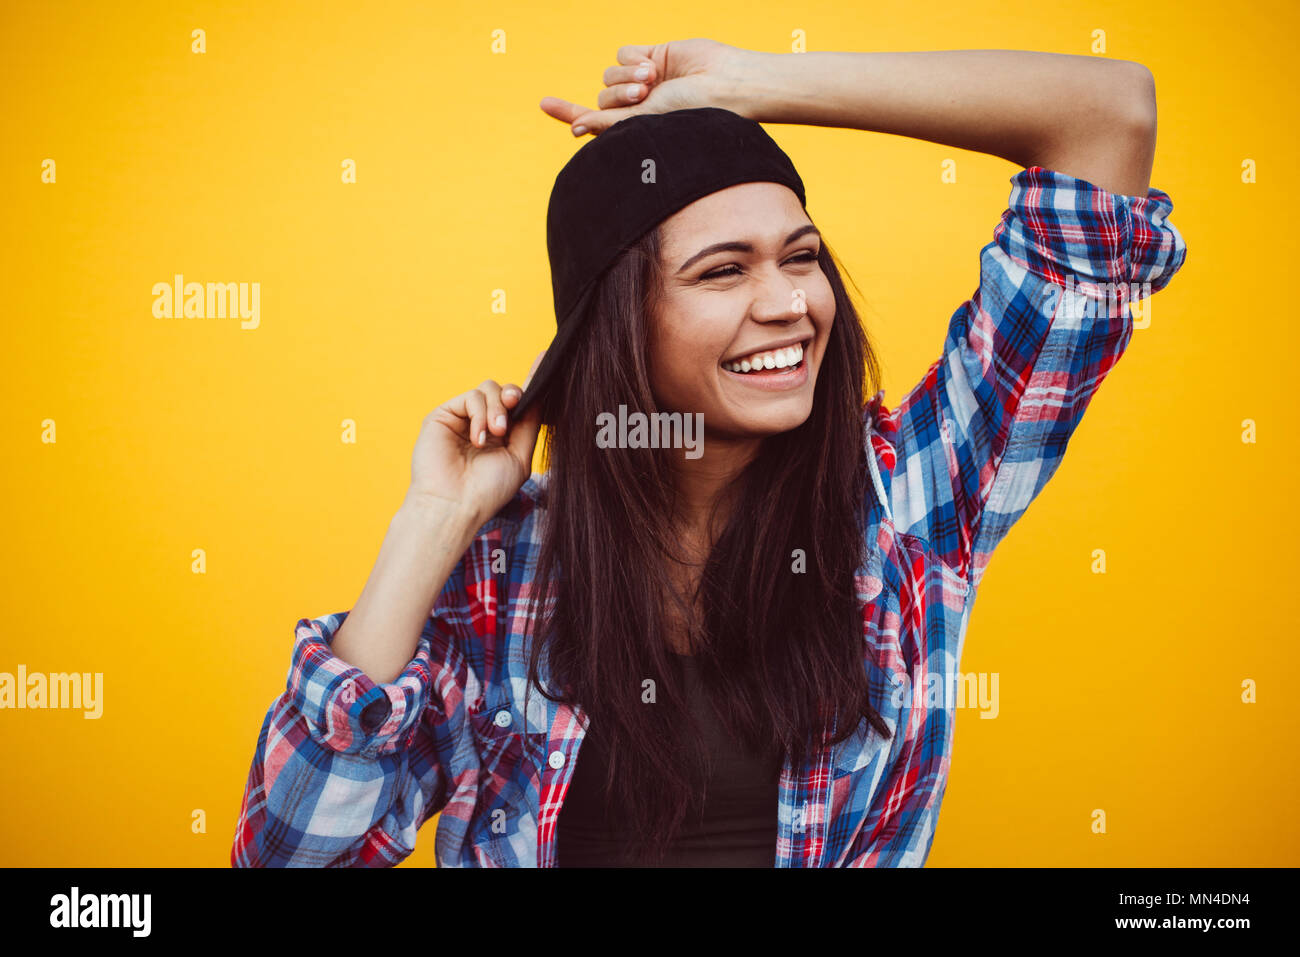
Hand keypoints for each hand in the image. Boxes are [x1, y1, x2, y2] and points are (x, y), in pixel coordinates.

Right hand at [405, 351, 545, 524]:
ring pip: (489, 389)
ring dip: (497, 409)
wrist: (455, 505)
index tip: (545, 358)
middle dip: (514, 398)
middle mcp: (484, 423)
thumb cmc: (487, 490)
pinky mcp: (444, 414)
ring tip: (495, 434)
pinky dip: (480, 415)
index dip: (532, 381)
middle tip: (510, 422)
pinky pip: (471, 397)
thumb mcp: (520, 456)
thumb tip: (540, 392)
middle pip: (506, 391)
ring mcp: (464, 418)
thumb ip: (529, 424)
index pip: (519, 402)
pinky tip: (478, 439)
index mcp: (504, 434)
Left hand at [539, 38, 755, 136]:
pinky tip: (654, 65)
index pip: (591, 119)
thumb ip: (608, 124)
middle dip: (617, 94)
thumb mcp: (644, 122)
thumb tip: (575, 128)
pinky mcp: (652, 56)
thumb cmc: (689, 113)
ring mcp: (645, 81)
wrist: (723, 84)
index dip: (568, 110)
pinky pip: (623, 52)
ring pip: (610, 73)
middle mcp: (637, 106)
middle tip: (643, 95)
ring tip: (652, 81)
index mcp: (633, 128)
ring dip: (625, 76)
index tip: (543, 103)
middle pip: (601, 95)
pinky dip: (633, 59)